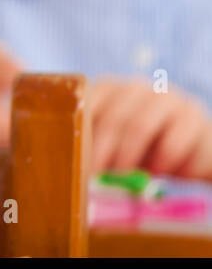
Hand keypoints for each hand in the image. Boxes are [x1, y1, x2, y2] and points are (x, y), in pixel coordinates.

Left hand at [86, 76, 211, 180]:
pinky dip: (159, 166)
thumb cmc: (144, 148)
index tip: (75, 160)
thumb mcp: (115, 143)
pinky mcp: (193, 117)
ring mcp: (166, 98)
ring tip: (124, 180)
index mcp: (110, 89)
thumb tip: (74, 168)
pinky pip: (172, 144)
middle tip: (95, 178)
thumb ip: (95, 145)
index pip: (87, 103)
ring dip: (127, 158)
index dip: (79, 134)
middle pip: (111, 117)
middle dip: (100, 152)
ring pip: (139, 126)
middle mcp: (136, 88)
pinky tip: (156, 176)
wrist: (194, 149)